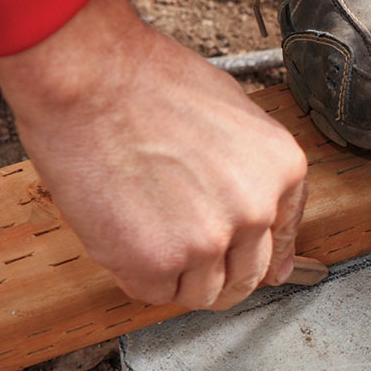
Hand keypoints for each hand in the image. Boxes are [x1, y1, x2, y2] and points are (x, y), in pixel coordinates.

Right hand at [0, 0, 307, 309]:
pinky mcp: (156, 264)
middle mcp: (254, 212)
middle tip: (182, 244)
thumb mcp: (233, 113)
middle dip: (216, 268)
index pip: (283, 239)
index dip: (253, 250)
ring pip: (203, 293)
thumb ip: (259, 177)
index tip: (239, 258)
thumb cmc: (146, 82)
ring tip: (148, 231)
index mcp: (281, 172)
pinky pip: (156, 294)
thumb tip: (278, 242)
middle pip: (246, 277)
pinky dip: (138, 275)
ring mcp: (207, 242)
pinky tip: (125, 233)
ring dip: (178, 276)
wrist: (86, 77)